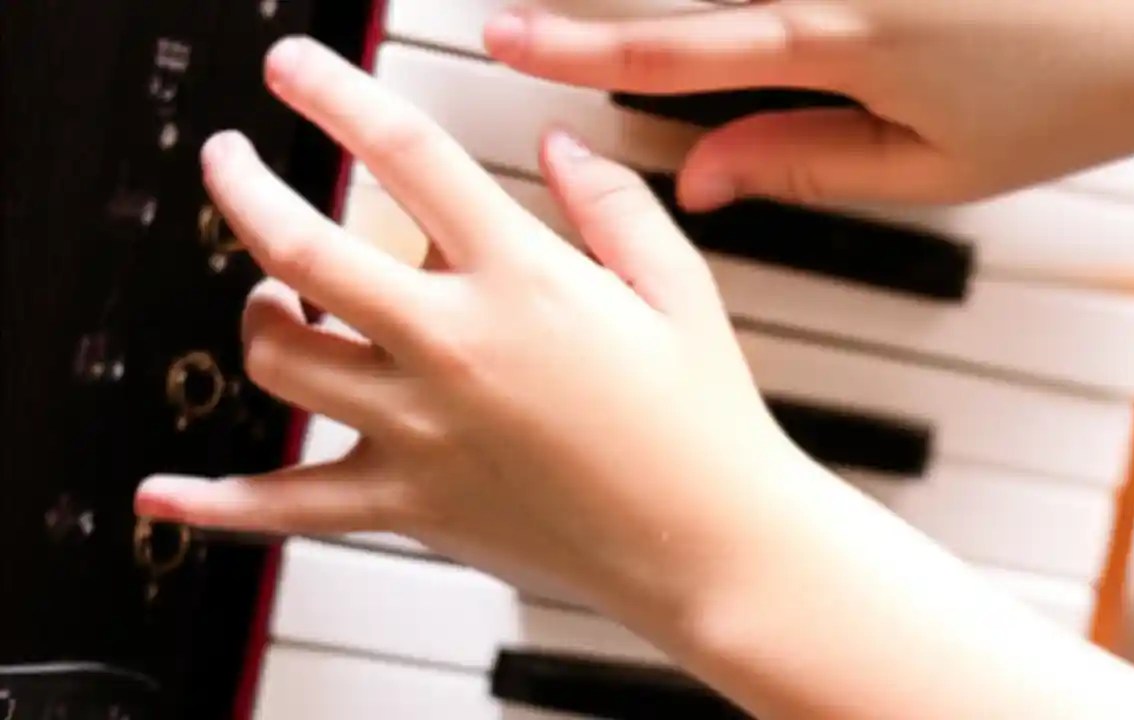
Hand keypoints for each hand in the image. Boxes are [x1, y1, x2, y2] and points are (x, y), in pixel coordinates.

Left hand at [134, 37, 820, 629]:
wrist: (709, 546)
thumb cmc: (702, 423)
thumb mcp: (676, 286)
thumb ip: (611, 202)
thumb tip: (559, 144)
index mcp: (520, 279)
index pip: (403, 154)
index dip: (333, 93)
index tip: (294, 68)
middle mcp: (452, 347)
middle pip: (300, 248)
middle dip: (242, 185)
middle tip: (226, 157)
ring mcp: (419, 430)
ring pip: (279, 359)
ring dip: (256, 313)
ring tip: (272, 298)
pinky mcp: (408, 505)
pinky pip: (284, 507)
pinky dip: (214, 502)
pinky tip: (164, 492)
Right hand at [485, 0, 1133, 208]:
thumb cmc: (1071, 101)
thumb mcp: (930, 171)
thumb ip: (801, 162)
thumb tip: (705, 176)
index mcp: (837, 37)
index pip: (674, 44)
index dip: (576, 45)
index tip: (503, 36)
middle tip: (504, 1)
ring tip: (580, 1)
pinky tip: (716, 5)